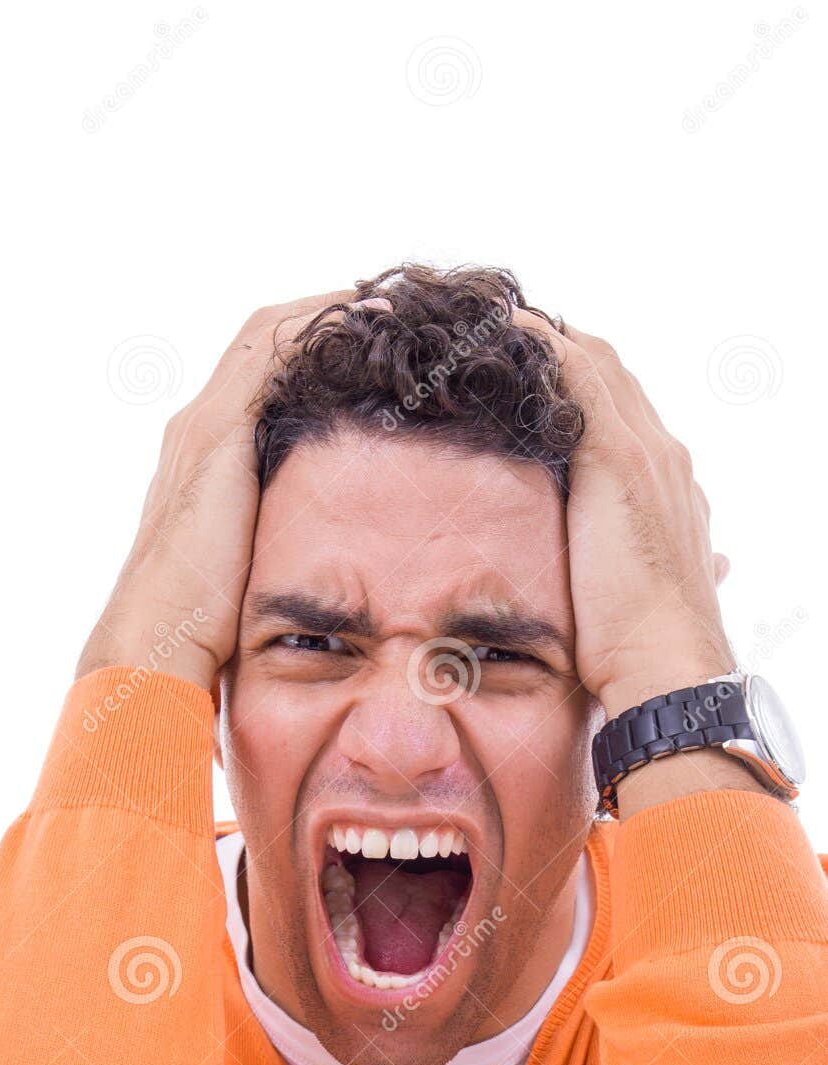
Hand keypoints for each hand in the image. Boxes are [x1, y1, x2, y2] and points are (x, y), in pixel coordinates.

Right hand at [77, 291, 357, 689]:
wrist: (154, 644)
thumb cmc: (204, 633)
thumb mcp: (252, 575)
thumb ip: (281, 547)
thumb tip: (338, 565)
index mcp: (203, 460)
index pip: (261, 375)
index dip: (315, 347)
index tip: (375, 342)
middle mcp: (197, 429)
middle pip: (266, 340)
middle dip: (328, 314)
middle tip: (394, 305)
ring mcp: (203, 426)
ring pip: (271, 334)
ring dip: (331, 308)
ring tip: (393, 300)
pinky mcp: (218, 435)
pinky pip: (273, 353)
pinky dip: (321, 327)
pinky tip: (372, 318)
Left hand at [517, 314, 733, 719]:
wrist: (665, 668)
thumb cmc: (635, 654)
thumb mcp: (621, 601)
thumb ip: (614, 575)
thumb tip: (603, 587)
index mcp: (665, 487)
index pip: (616, 408)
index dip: (569, 380)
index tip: (518, 370)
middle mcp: (662, 458)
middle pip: (604, 371)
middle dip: (549, 344)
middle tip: (487, 328)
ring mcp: (644, 453)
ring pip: (589, 360)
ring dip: (534, 334)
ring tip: (478, 316)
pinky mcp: (618, 459)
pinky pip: (573, 374)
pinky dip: (535, 344)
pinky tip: (493, 327)